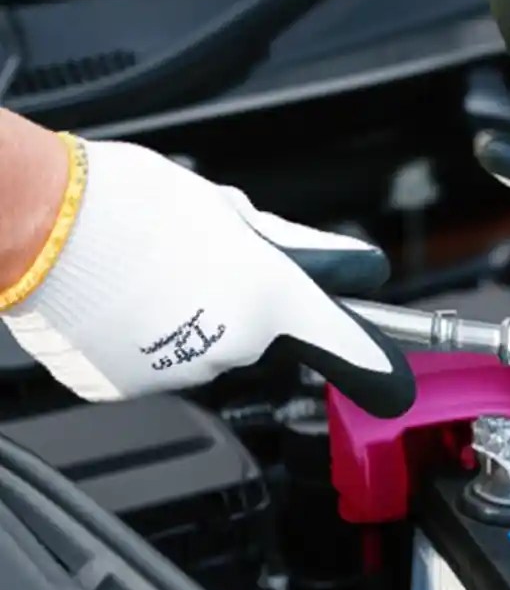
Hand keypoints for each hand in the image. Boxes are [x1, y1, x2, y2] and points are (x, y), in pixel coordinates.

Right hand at [0, 135, 413, 417]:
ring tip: (146, 274)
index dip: (371, 363)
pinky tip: (119, 303)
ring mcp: (178, 371)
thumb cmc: (125, 201)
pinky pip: (154, 364)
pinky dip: (144, 340)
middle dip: (238, 302)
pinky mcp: (127, 387)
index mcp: (267, 294)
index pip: (338, 338)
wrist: (36, 221)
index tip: (393, 385)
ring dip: (188, 319)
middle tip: (195, 260)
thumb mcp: (226, 208)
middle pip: (256, 333)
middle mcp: (232, 342)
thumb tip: (335, 262)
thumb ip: (287, 244)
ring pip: (204, 349)